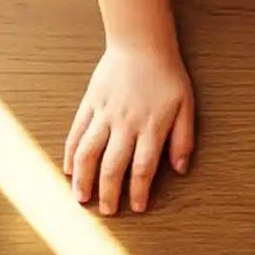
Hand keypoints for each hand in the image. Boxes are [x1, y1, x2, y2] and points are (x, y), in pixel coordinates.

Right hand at [65, 44, 194, 214]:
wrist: (140, 43)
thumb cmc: (166, 76)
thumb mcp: (185, 105)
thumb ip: (183, 139)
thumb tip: (180, 169)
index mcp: (150, 127)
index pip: (142, 167)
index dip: (139, 191)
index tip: (137, 208)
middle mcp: (125, 124)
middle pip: (112, 166)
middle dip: (108, 193)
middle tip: (107, 212)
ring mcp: (104, 114)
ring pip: (88, 152)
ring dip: (83, 178)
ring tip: (81, 198)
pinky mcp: (90, 104)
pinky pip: (76, 133)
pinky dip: (70, 154)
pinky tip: (69, 170)